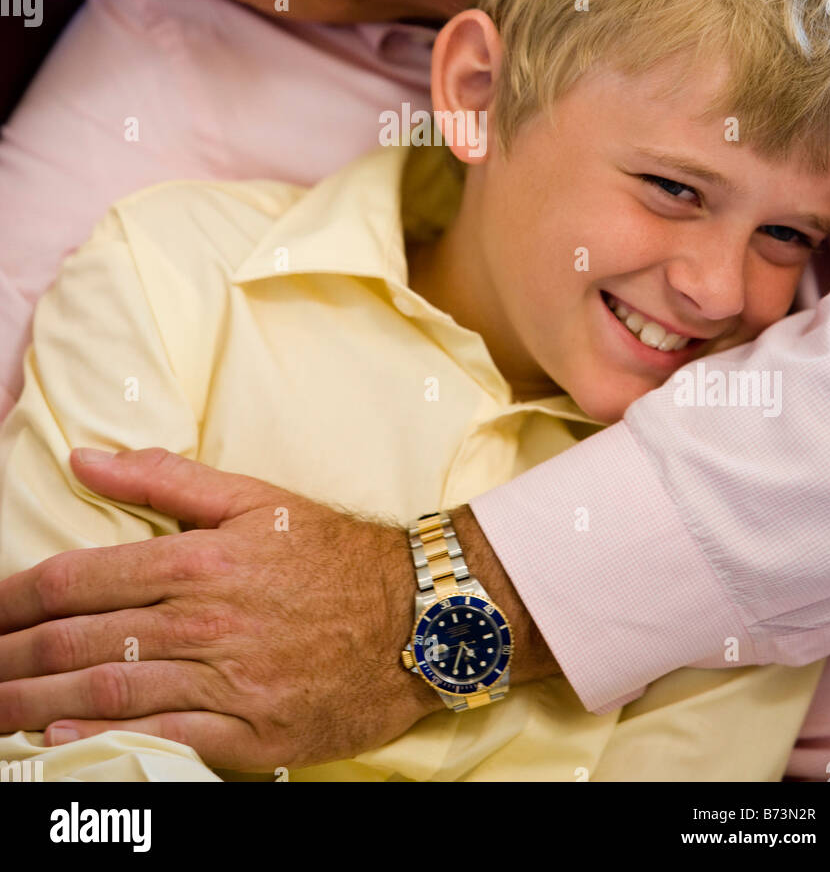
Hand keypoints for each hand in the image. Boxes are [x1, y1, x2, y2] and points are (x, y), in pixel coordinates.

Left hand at [0, 448, 440, 771]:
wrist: (419, 616)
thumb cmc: (332, 553)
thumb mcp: (254, 497)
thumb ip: (163, 478)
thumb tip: (84, 458)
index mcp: (199, 558)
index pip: (79, 579)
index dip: (16, 599)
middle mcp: (205, 619)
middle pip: (78, 641)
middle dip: (10, 658)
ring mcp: (227, 681)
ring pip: (107, 692)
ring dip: (33, 704)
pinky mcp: (250, 734)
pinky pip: (162, 739)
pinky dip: (102, 740)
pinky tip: (56, 741)